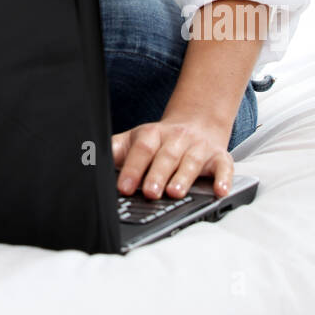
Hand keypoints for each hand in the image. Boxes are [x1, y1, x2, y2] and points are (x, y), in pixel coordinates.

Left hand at [111, 113, 234, 200]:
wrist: (197, 121)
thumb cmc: (161, 139)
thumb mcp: (135, 139)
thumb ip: (114, 150)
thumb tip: (89, 159)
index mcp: (153, 134)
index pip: (141, 149)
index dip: (132, 168)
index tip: (123, 187)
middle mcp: (176, 139)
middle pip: (166, 156)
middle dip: (157, 174)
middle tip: (150, 192)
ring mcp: (199, 147)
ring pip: (192, 161)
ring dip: (184, 177)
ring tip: (175, 193)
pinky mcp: (220, 156)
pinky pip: (224, 166)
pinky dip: (224, 178)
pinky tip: (220, 190)